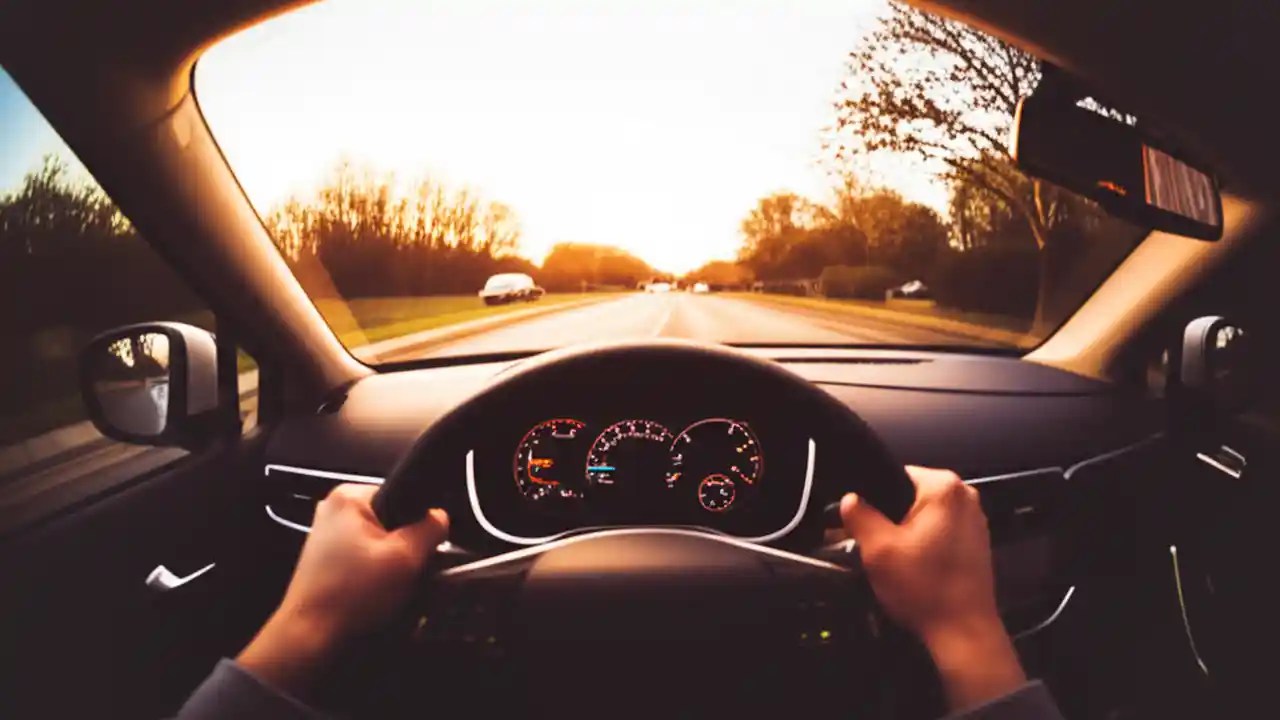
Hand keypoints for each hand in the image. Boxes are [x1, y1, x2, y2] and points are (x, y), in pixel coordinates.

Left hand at [238, 484, 448, 697]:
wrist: (311, 638)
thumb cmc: (354, 592)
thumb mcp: (405, 557)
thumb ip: (431, 529)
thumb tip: (440, 517)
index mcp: (350, 496)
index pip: (405, 496)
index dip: (422, 524)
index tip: (426, 550)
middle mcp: (334, 509)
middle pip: (394, 522)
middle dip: (408, 547)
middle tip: (413, 572)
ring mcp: (328, 536)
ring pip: (382, 544)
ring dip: (395, 565)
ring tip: (395, 587)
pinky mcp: (327, 561)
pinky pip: (367, 559)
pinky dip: (378, 574)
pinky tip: (379, 594)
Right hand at [840, 466, 1024, 710]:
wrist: (963, 632)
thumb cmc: (923, 587)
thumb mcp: (878, 549)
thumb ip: (858, 515)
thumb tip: (850, 499)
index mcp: (943, 486)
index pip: (894, 474)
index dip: (873, 498)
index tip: (863, 524)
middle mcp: (965, 495)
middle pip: (910, 496)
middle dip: (890, 517)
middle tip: (876, 547)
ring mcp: (976, 519)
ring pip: (925, 516)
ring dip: (908, 533)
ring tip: (896, 561)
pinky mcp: (977, 542)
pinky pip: (940, 532)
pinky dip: (925, 544)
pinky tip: (916, 568)